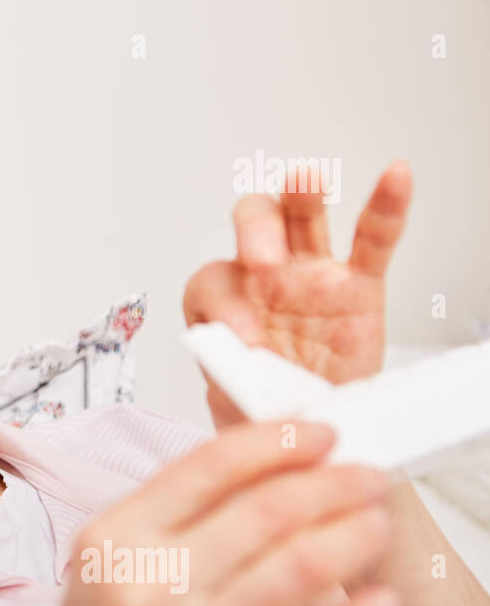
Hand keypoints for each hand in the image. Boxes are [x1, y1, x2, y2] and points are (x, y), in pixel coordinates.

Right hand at [9, 420, 399, 605]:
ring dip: (353, 538)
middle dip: (333, 484)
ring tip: (372, 525)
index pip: (208, 466)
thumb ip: (169, 513)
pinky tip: (374, 604)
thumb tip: (260, 465)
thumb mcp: (103, 563)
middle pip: (266, 511)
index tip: (318, 435)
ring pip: (297, 572)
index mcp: (113, 542)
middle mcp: (144, 591)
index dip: (277, 441)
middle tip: (363, 476)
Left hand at [183, 161, 413, 427]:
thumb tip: (242, 366)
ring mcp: (312, 274)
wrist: (303, 426)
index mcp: (224, 300)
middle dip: (254, 233)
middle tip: (261, 263)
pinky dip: (385, 207)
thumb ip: (232, 376)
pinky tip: (394, 179)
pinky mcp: (358, 285)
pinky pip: (373, 239)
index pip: (212, 282)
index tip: (243, 340)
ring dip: (302, 196)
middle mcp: (265, 276)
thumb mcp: (233, 397)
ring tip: (304, 181)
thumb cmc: (261, 404)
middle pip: (253, 225)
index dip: (223, 304)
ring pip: (304, 218)